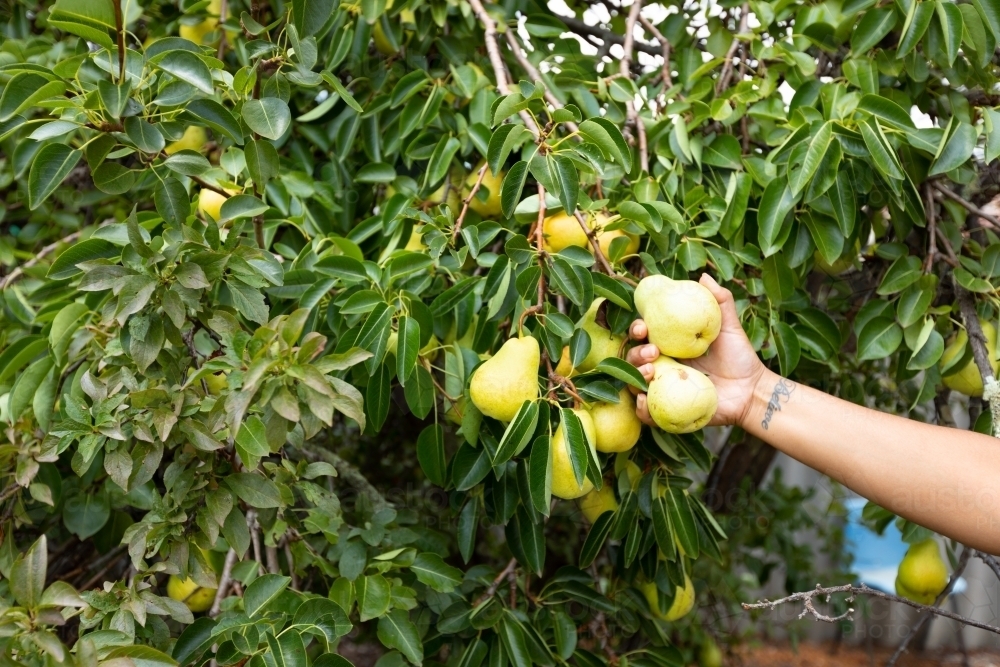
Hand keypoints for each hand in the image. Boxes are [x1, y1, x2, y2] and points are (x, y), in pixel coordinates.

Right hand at [625, 273, 766, 428]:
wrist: (751, 391)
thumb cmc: (740, 357)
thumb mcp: (730, 327)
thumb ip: (720, 301)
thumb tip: (702, 276)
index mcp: (670, 345)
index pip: (644, 336)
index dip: (637, 329)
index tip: (643, 327)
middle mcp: (662, 367)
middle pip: (633, 358)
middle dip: (634, 352)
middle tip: (652, 352)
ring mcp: (663, 390)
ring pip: (634, 383)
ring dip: (634, 376)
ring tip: (651, 371)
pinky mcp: (668, 413)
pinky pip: (646, 414)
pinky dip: (640, 408)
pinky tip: (644, 400)